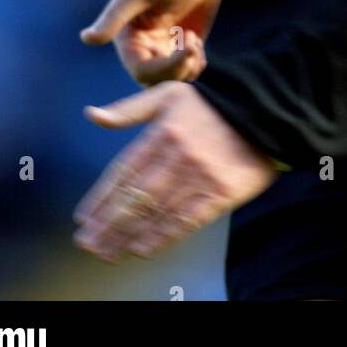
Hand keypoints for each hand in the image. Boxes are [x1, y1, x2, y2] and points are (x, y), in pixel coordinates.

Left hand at [73, 82, 277, 260]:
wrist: (263, 108)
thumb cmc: (208, 103)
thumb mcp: (167, 95)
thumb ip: (128, 109)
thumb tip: (91, 115)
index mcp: (162, 132)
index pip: (123, 171)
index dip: (101, 198)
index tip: (82, 219)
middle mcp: (178, 155)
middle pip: (136, 198)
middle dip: (108, 224)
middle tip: (87, 244)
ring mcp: (200, 176)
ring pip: (158, 213)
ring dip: (129, 235)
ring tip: (108, 252)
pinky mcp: (222, 193)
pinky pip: (187, 220)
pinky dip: (163, 236)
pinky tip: (143, 247)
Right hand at [80, 0, 228, 85]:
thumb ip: (115, 16)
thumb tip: (87, 38)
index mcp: (127, 36)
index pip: (141, 70)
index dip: (165, 67)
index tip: (188, 48)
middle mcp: (142, 47)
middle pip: (157, 80)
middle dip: (179, 68)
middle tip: (194, 43)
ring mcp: (162, 50)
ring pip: (172, 80)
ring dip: (189, 66)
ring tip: (194, 40)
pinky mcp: (181, 50)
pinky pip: (186, 73)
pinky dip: (195, 64)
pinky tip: (197, 43)